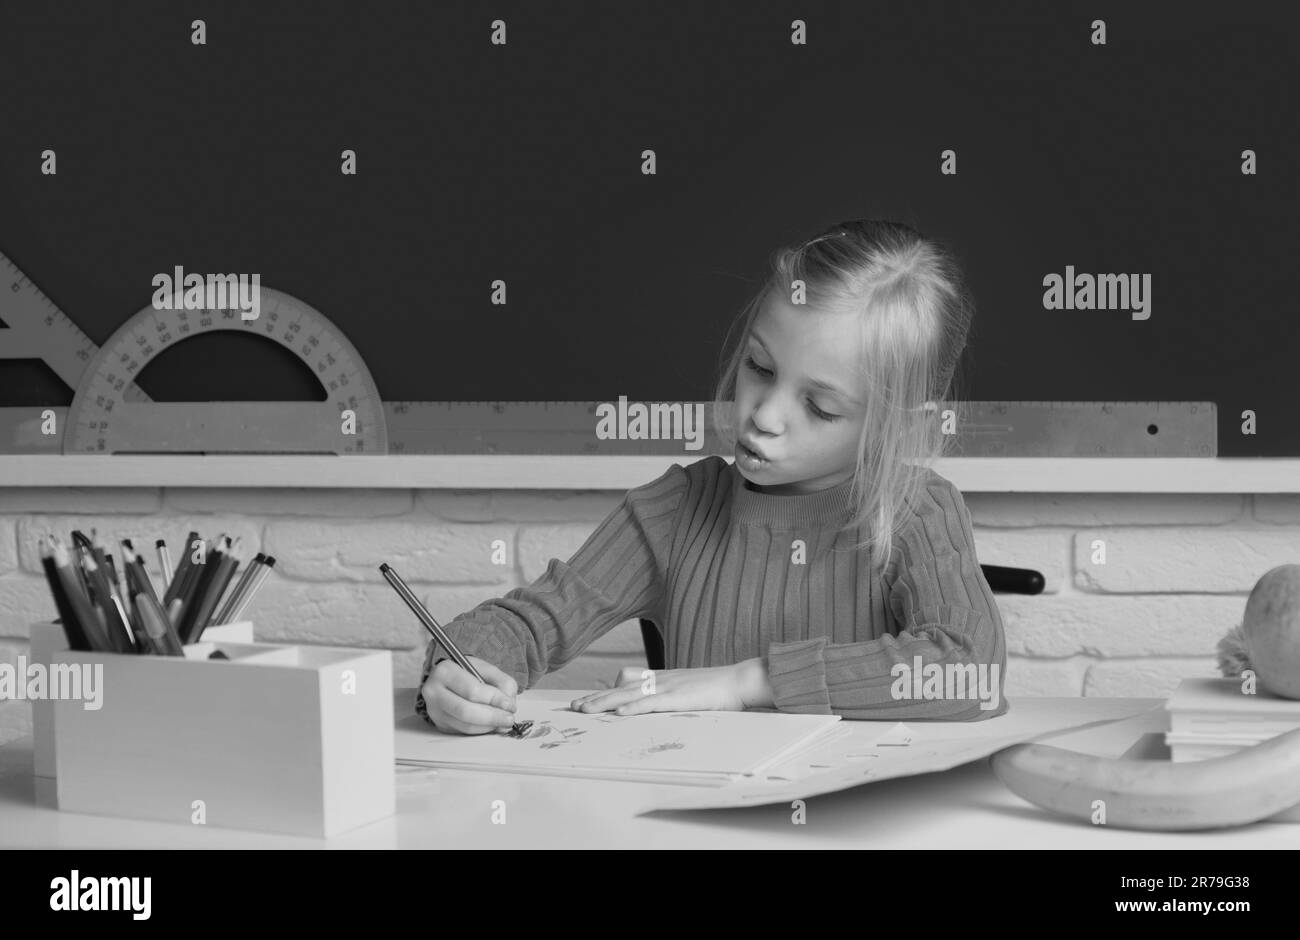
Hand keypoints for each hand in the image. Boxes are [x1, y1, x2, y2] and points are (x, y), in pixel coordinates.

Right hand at [420, 656, 518, 734]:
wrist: (445, 680)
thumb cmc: (467, 672)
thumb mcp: (484, 668)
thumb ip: (501, 681)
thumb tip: (508, 704)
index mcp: (445, 671)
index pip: (472, 690)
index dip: (494, 699)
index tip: (510, 705)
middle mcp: (433, 691)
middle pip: (466, 711)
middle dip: (493, 717)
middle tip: (509, 718)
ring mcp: (434, 710)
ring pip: (465, 725)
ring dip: (489, 726)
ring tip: (503, 722)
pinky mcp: (439, 723)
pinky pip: (463, 731)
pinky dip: (481, 730)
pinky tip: (491, 724)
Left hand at [569, 658, 773, 715]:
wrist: (739, 680)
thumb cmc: (717, 688)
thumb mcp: (688, 690)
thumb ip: (672, 696)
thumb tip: (660, 706)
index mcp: (662, 678)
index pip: (627, 679)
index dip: (607, 689)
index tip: (588, 698)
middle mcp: (660, 680)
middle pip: (620, 687)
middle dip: (596, 698)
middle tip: (574, 706)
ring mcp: (668, 688)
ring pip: (628, 694)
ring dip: (604, 702)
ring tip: (585, 710)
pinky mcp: (678, 698)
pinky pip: (650, 702)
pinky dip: (633, 707)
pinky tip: (619, 713)